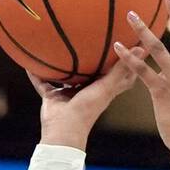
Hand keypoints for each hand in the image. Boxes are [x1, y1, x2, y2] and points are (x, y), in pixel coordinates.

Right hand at [26, 52, 142, 151]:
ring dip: (64, 66)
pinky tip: (29, 62)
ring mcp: (69, 94)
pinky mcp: (52, 97)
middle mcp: (87, 90)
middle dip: (96, 59)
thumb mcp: (107, 86)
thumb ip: (121, 68)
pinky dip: (36, 75)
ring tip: (60, 46)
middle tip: (97, 39)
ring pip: (67, 76)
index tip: (133, 43)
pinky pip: (42, 83)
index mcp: (104, 89)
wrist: (64, 130)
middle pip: (94, 72)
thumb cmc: (88, 109)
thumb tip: (141, 47)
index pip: (121, 73)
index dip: (129, 60)